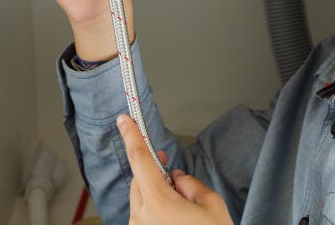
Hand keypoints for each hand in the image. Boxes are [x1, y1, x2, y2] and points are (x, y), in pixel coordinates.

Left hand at [117, 114, 233, 224]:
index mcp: (158, 203)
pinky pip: (142, 217)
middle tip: (172, 174)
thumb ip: (190, 183)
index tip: (123, 119)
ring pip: (140, 200)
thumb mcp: (211, 205)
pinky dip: (154, 211)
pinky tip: (174, 219)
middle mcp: (141, 218)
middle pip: (139, 181)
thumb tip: (175, 177)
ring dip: (154, 195)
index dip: (131, 136)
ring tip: (181, 208)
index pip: (140, 160)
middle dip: (153, 173)